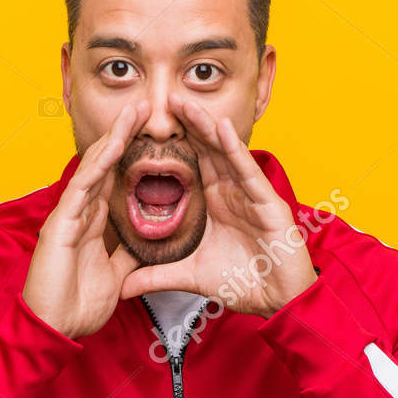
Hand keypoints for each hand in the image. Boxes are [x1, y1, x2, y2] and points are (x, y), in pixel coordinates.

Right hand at [23, 101, 149, 337]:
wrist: (53, 329)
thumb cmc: (77, 306)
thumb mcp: (116, 277)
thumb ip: (129, 257)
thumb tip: (150, 246)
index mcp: (91, 223)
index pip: (115, 179)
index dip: (132, 155)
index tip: (153, 133)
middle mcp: (79, 213)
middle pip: (105, 164)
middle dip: (125, 134)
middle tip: (146, 106)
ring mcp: (68, 215)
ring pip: (94, 167)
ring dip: (114, 138)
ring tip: (134, 111)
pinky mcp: (61, 224)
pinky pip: (83, 188)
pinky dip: (99, 164)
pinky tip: (113, 144)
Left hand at [119, 99, 316, 317]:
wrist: (276, 301)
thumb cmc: (242, 283)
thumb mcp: (190, 275)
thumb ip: (157, 275)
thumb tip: (121, 287)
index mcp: (214, 202)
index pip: (191, 165)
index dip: (173, 144)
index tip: (146, 125)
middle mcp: (231, 192)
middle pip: (206, 150)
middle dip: (187, 123)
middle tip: (165, 97)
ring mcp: (250, 194)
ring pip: (225, 153)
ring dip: (206, 127)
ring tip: (185, 102)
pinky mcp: (267, 203)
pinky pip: (248, 171)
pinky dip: (235, 149)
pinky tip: (222, 128)